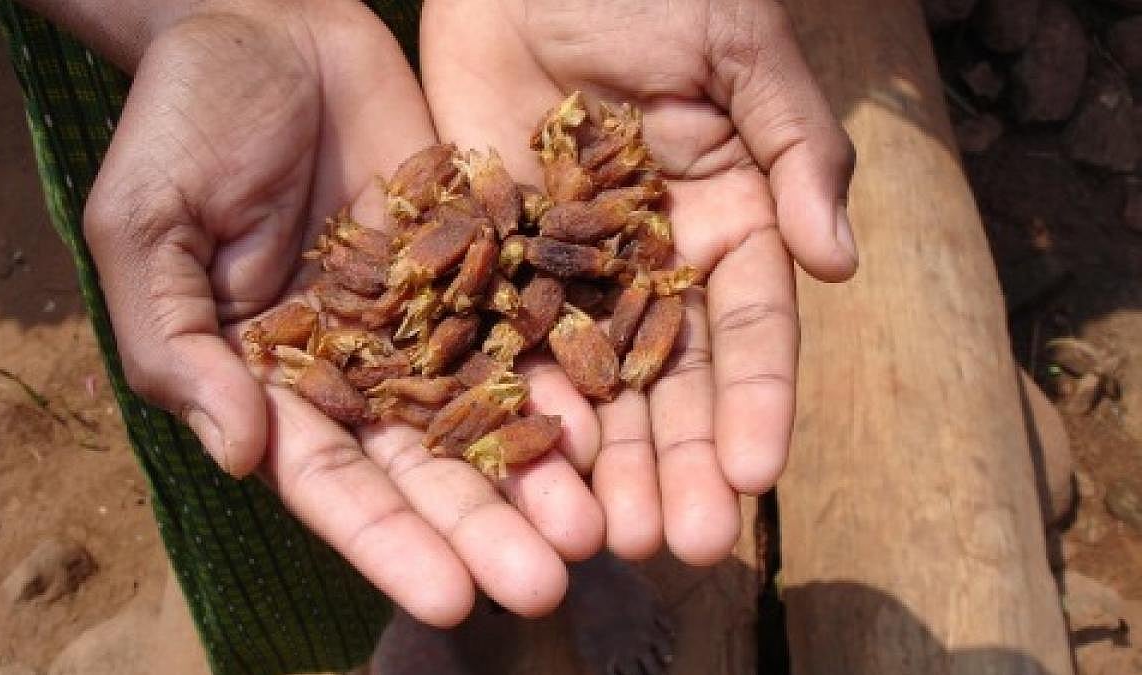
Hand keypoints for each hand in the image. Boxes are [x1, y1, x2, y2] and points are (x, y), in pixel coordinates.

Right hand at [84, 0, 600, 625]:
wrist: (261, 25)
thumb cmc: (180, 125)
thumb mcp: (145, 230)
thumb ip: (180, 345)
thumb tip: (239, 454)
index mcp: (279, 380)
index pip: (336, 482)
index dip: (392, 542)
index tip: (452, 596)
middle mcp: (364, 363)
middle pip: (430, 463)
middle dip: (486, 525)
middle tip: (549, 581)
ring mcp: (431, 310)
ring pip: (494, 405)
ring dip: (542, 469)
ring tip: (598, 524)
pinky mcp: (482, 251)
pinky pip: (529, 314)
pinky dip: (568, 364)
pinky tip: (614, 414)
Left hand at [422, 0, 856, 563]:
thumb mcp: (746, 57)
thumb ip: (800, 154)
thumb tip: (839, 267)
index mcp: (727, 226)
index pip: (749, 334)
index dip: (756, 405)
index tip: (754, 479)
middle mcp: (650, 266)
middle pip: (667, 381)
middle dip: (673, 463)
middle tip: (669, 544)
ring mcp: (567, 269)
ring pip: (585, 381)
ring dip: (596, 462)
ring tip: (597, 537)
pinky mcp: (491, 255)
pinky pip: (499, 335)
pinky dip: (508, 400)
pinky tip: (514, 465)